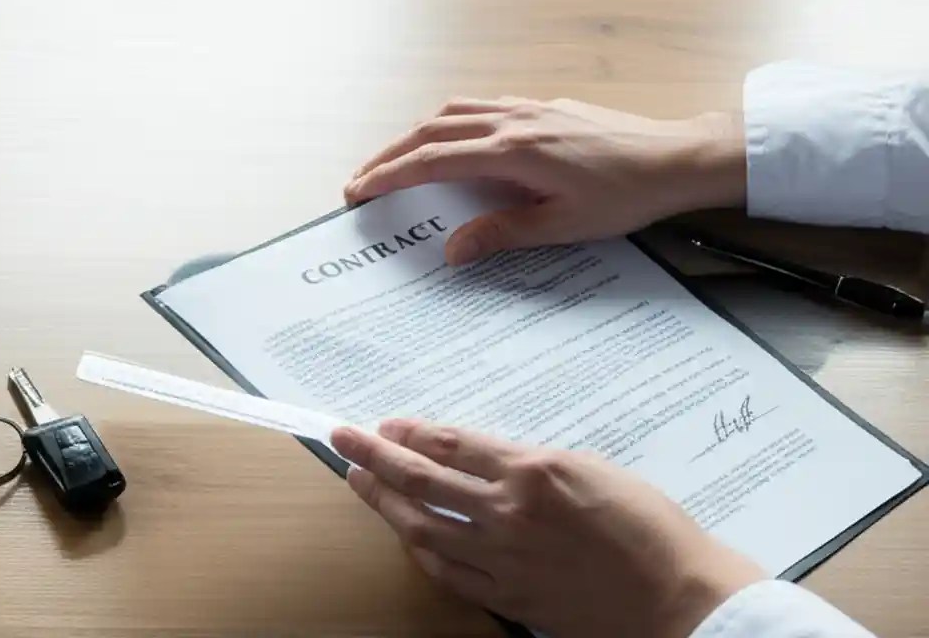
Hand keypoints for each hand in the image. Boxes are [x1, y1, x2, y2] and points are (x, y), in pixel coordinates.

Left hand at [330, 419, 764, 637]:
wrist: (679, 600)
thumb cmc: (651, 529)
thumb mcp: (594, 470)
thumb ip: (535, 464)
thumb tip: (488, 460)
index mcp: (533, 470)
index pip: (451, 444)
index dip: (411, 432)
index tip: (386, 423)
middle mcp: (508, 512)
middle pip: (422, 479)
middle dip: (374, 455)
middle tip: (343, 438)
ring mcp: (503, 559)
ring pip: (423, 526)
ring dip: (384, 502)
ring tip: (358, 482)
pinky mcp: (509, 598)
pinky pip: (448, 572)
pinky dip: (421, 551)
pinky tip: (406, 536)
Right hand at [344, 98, 746, 264]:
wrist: (676, 158)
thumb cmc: (626, 195)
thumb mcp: (562, 226)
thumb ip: (501, 233)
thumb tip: (452, 250)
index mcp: (512, 152)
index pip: (432, 160)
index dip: (389, 175)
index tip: (358, 191)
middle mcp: (513, 121)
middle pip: (431, 129)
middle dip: (389, 154)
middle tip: (360, 179)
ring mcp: (528, 108)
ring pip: (453, 111)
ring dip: (415, 134)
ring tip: (394, 159)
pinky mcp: (543, 107)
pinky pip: (480, 107)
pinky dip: (449, 122)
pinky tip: (451, 141)